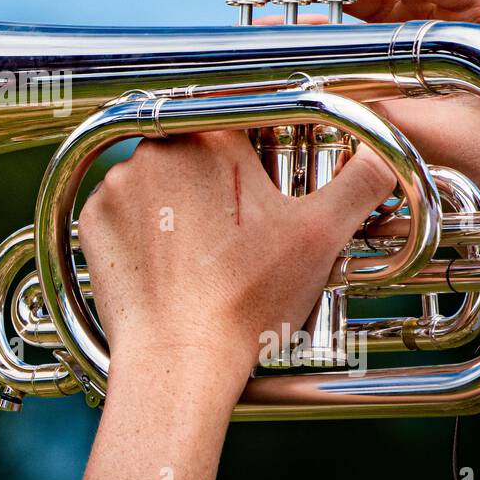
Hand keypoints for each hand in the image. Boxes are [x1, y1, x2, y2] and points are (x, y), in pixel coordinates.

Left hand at [77, 130, 393, 374]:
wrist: (177, 359)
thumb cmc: (246, 299)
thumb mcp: (319, 236)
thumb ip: (361, 180)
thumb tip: (386, 150)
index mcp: (211, 138)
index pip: (243, 119)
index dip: (261, 152)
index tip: (269, 186)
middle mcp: (156, 149)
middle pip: (197, 148)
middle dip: (219, 181)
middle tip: (240, 230)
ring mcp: (116, 184)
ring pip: (157, 177)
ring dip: (178, 201)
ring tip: (205, 251)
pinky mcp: (93, 219)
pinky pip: (122, 208)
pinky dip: (143, 228)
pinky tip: (168, 261)